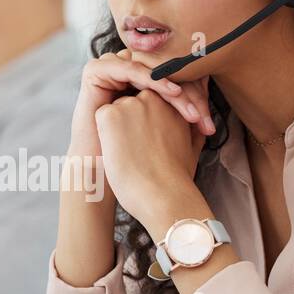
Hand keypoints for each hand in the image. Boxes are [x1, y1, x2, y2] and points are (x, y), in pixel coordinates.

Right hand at [69, 49, 214, 157]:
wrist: (101, 172)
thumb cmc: (132, 160)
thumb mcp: (165, 134)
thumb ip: (186, 118)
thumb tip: (215, 107)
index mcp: (139, 82)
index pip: (171, 80)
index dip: (194, 97)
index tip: (211, 124)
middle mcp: (125, 72)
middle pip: (163, 72)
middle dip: (188, 94)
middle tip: (204, 118)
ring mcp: (110, 69)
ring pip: (150, 68)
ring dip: (174, 86)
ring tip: (191, 110)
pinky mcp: (95, 71)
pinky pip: (130, 67)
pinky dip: (152, 77)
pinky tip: (171, 92)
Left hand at [95, 84, 208, 234]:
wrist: (162, 194)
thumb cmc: (176, 179)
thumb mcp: (192, 149)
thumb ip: (191, 131)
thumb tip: (193, 127)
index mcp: (171, 105)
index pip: (148, 109)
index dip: (144, 130)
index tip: (149, 149)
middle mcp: (152, 99)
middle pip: (131, 107)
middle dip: (130, 126)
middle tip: (137, 153)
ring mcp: (130, 104)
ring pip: (115, 112)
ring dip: (116, 130)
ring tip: (128, 155)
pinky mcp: (111, 114)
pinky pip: (100, 118)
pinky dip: (103, 135)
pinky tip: (117, 152)